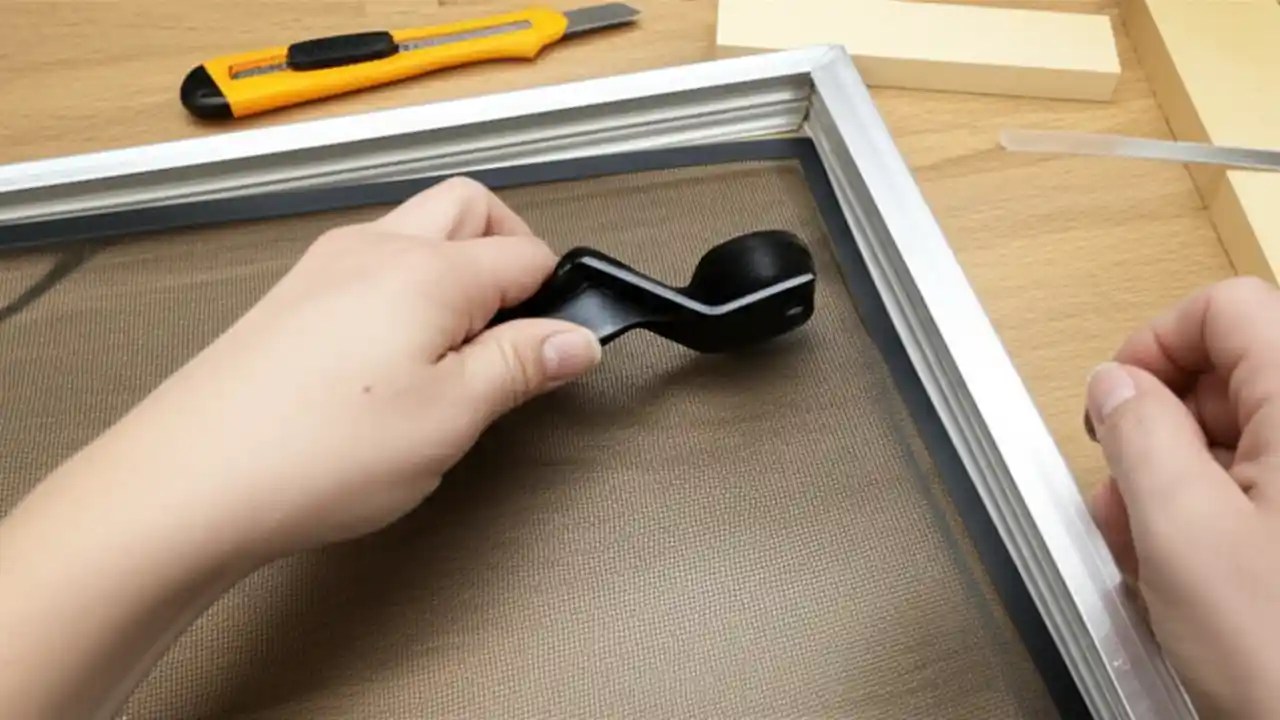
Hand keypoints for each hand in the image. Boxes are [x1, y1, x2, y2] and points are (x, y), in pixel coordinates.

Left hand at [0, 177, 601, 718]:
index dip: (556, 300)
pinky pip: (371, 265)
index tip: (557, 352)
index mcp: (427, 271)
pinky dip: (406, 290)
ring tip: (456, 352)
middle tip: (519, 327)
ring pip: (416, 231)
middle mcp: (375, 250)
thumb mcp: (449, 418)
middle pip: (469, 208)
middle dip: (510, 251)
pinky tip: (395, 361)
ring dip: (455, 269)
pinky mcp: (293, 298)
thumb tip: (575, 339)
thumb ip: (519, 367)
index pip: (525, 254)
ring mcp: (326, 268)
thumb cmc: (315, 453)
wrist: (188, 482)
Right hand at [1085, 277, 1279, 718]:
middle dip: (1157, 429)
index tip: (1113, 400)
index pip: (1228, 309)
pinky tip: (1184, 573)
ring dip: (1176, 484)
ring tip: (1146, 552)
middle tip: (1122, 494)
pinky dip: (1211, 517)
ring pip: (1242, 439)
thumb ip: (1138, 435)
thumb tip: (1113, 384)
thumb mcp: (1184, 532)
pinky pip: (1261, 489)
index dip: (1156, 343)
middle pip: (1232, 375)